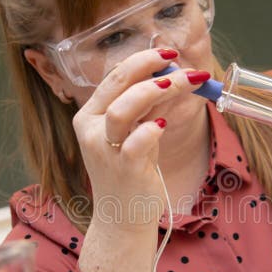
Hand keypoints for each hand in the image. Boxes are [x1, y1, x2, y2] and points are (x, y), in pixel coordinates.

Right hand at [71, 47, 207, 229]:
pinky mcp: (124, 169)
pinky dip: (152, 129)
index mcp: (90, 117)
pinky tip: (164, 124)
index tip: (168, 53)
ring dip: (153, 91)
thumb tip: (172, 76)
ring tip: (182, 84)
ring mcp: (104, 150)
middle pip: (117, 85)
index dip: (142, 60)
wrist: (122, 219)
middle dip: (149, 66)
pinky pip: (136, 142)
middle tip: (178, 60)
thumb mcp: (135, 134)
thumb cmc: (130, 174)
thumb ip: (148, 108)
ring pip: (122, 109)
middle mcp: (91, 130)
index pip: (113, 78)